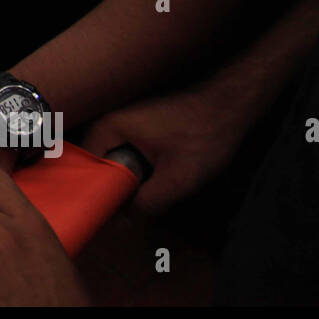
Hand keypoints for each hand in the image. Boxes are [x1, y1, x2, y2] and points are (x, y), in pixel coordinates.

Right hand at [82, 89, 243, 214]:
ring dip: (130, 173)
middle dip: (116, 184)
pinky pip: (128, 145)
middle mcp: (108, 116)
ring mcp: (124, 113)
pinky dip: (139, 161)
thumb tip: (126, 220)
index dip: (97, 192)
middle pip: (100, 161)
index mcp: (107, 126)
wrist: (231, 99)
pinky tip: (160, 169)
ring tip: (151, 187)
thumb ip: (147, 203)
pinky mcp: (140, 116)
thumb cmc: (204, 133)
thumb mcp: (178, 179)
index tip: (113, 213)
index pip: (86, 167)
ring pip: (116, 154)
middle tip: (134, 204)